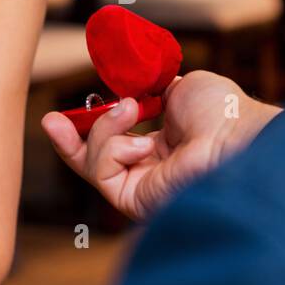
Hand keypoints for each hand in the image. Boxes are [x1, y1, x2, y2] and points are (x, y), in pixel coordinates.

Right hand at [41, 70, 281, 221]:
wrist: (234, 134)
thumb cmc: (221, 112)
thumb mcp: (179, 86)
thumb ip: (151, 88)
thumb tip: (134, 85)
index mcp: (166, 148)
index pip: (118, 142)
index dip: (92, 126)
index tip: (68, 111)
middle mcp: (152, 172)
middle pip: (94, 161)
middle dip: (69, 141)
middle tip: (50, 120)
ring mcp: (143, 188)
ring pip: (93, 161)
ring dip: (104, 128)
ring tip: (129, 108)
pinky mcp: (134, 200)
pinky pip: (101, 170)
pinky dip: (111, 146)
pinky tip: (138, 138)